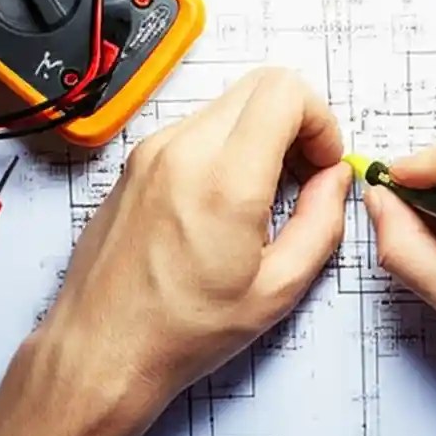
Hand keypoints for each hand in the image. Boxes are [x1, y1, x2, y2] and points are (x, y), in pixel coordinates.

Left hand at [0, 67, 352, 435]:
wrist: (100, 350)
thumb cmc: (179, 331)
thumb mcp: (276, 290)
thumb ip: (320, 223)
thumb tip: (334, 181)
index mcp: (224, 180)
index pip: (285, 91)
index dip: (320, 121)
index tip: (323, 165)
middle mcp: (183, 150)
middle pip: (260, 84)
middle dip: (297, 121)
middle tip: (303, 175)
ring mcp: (152, 151)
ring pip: (228, 105)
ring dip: (261, 134)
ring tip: (265, 196)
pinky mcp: (135, 162)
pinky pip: (196, 128)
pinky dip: (227, 146)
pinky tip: (227, 201)